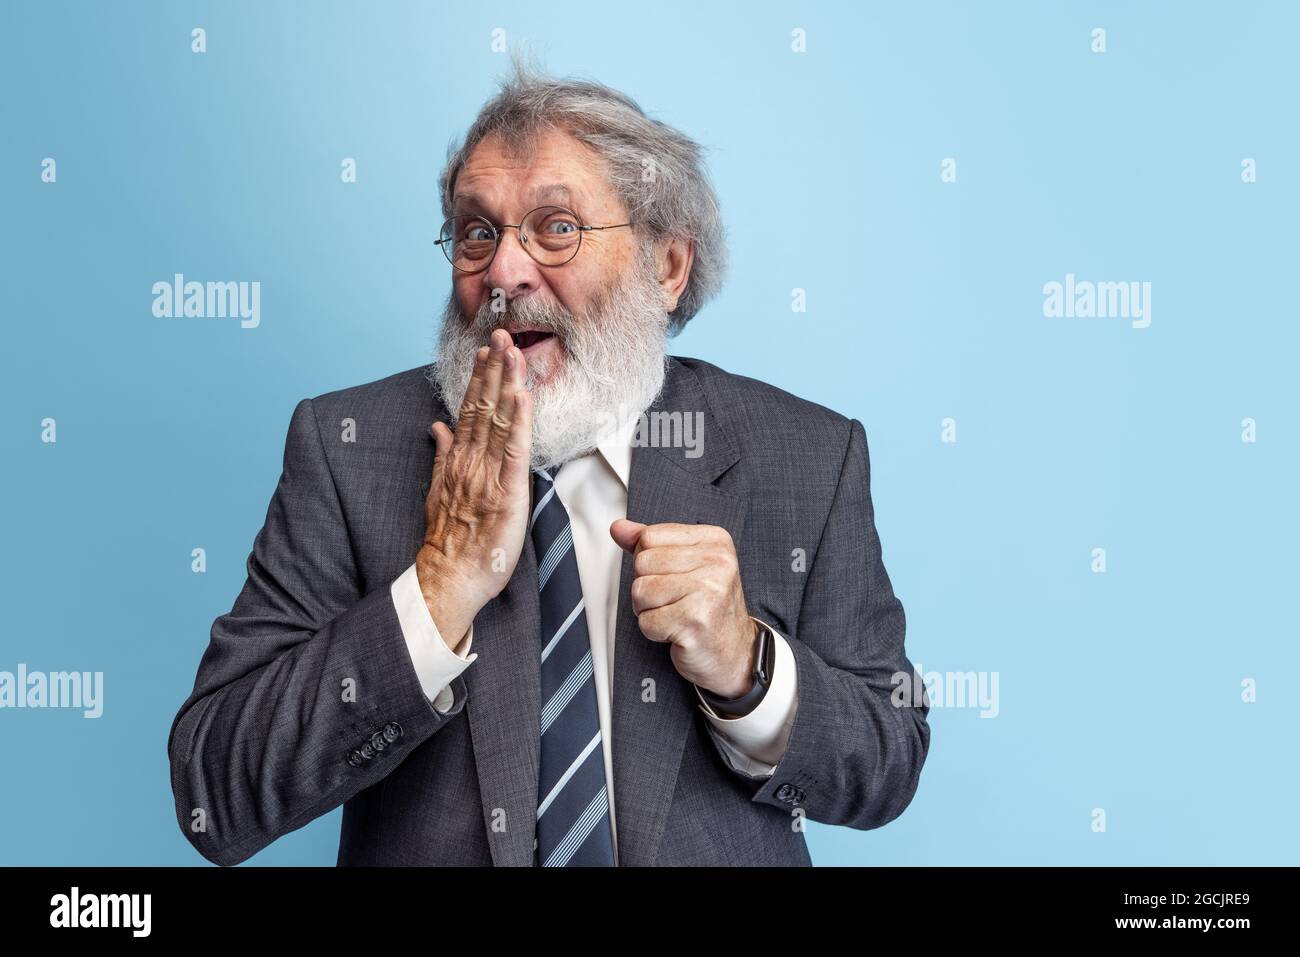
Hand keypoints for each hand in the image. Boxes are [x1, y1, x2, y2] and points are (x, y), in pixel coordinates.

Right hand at [416, 329, 531, 648]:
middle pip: (484, 407)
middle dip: (494, 369)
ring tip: (514, 353)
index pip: (470, 411)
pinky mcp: (505, 494)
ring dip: (507, 384)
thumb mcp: (438, 493)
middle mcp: (471, 463)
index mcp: (458, 461)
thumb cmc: (450, 541)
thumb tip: (438, 427)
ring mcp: (487, 476)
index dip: (479, 378)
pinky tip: (524, 399)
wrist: (449, 578)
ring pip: (498, 422)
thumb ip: (441, 457)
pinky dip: (519, 423)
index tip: (486, 349)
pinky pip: (514, 452)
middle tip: (503, 333)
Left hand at [609, 520, 759, 697]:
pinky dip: (654, 631)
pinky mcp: (696, 621)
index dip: (649, 562)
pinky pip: (647, 622)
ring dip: (649, 610)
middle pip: (642, 563)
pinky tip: (677, 630)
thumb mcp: (684, 566)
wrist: (733, 651)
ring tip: (675, 614)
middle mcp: (716, 561)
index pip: (649, 537)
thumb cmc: (707, 608)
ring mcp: (708, 591)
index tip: (673, 577)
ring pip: (640, 591)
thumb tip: (618, 528)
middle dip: (647, 588)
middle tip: (674, 601)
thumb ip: (651, 545)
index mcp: (714, 540)